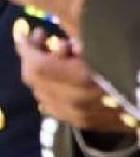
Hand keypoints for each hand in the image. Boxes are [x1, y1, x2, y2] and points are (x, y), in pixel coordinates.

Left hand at [17, 28, 131, 132]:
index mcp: (86, 77)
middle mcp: (79, 101)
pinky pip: (54, 107)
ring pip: (41, 94)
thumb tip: (60, 43)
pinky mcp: (88, 125)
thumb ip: (82, 42)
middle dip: (32, 56)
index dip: (27, 47)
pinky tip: (60, 76)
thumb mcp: (104, 48)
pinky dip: (50, 90)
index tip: (30, 31)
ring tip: (55, 55)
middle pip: (34, 79)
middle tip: (42, 39)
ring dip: (40, 73)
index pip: (36, 66)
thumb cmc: (132, 63)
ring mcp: (82, 117)